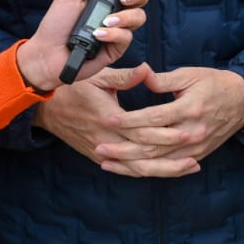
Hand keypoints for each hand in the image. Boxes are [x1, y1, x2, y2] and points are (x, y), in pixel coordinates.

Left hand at [14, 0, 159, 90]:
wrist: (47, 55)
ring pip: (139, 17)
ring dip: (124, 17)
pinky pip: (127, 36)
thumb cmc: (55, 25)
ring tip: (106, 21)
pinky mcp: (116, 47)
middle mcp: (114, 11)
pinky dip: (114, 34)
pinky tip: (99, 34)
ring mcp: (117, 29)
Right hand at [34, 63, 190, 169]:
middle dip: (172, 158)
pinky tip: (167, 171)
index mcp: (108, 118)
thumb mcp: (98, 76)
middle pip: (144, 157)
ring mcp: (102, 152)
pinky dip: (148, 173)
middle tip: (198, 155)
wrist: (46, 108)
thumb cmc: (73, 87)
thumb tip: (148, 70)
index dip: (167, 133)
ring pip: (138, 169)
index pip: (143, 131)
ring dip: (165, 170)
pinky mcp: (99, 157)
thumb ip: (125, 75)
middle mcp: (106, 140)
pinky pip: (127, 171)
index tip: (189, 131)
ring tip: (190, 167)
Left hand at [94, 66, 243, 176]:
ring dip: (131, 164)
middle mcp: (191, 132)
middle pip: (151, 146)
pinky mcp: (197, 155)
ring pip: (158, 162)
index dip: (128, 120)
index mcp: (188, 108)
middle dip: (123, 149)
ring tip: (107, 163)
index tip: (107, 119)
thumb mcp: (190, 74)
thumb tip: (141, 76)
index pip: (152, 118)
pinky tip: (130, 170)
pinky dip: (149, 170)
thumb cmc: (214, 83)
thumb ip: (163, 79)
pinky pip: (169, 168)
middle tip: (99, 147)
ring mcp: (195, 147)